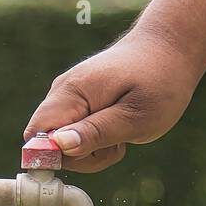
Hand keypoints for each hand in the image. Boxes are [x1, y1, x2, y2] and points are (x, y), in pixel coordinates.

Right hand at [24, 30, 205, 171]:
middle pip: (50, 147)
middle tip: (117, 143)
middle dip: (82, 158)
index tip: (89, 156)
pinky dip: (98, 143)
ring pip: (64, 146)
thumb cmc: (159, 80)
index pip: (37, 136)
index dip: (52, 158)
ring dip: (93, 152)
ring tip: (122, 132)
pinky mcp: (78, 106)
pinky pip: (76, 137)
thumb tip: (58, 145)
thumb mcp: (135, 116)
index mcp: (71, 93)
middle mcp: (62, 94)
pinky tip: (119, 127)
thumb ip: (96, 132)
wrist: (169, 48)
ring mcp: (68, 99)